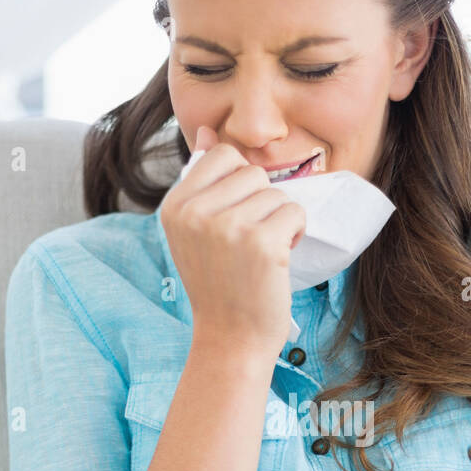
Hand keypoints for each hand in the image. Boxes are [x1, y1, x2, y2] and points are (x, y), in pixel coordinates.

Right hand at [160, 123, 306, 356]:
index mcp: (175, 206)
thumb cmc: (219, 284)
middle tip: (249, 242)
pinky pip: (295, 210)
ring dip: (279, 220)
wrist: (231, 339)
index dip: (239, 183)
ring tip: (262, 253)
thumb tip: (208, 131)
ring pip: (276, 191)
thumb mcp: (196, 230)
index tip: (235, 218)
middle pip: (252, 171)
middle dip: (261, 203)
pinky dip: (296, 233)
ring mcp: (227, 227)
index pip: (222, 154)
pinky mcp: (261, 243)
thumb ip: (202, 181)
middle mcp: (195, 212)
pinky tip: (277, 260)